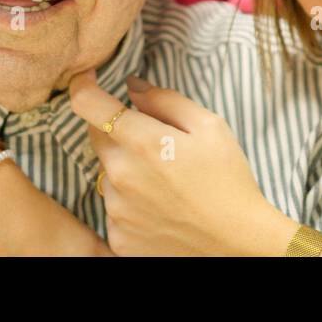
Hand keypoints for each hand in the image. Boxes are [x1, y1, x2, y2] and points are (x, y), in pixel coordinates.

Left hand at [69, 72, 293, 255]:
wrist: (238, 243)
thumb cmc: (229, 181)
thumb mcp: (210, 126)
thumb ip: (165, 100)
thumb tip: (132, 87)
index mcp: (142, 143)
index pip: (87, 104)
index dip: (83, 85)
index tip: (88, 79)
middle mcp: (120, 176)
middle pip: (97, 137)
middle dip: (118, 130)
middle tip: (156, 142)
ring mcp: (117, 210)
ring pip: (107, 174)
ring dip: (127, 169)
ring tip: (166, 182)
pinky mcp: (118, 237)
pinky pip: (114, 208)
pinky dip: (131, 202)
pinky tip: (161, 207)